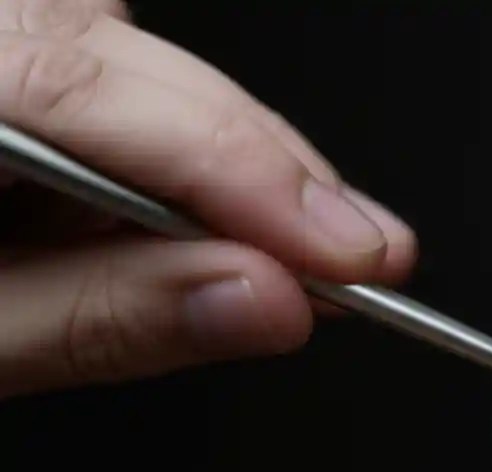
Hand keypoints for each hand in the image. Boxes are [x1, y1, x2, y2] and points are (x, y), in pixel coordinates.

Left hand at [0, 0, 415, 399]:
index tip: (340, 254)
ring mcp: (4, 45)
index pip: (77, 90)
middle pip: (128, 62)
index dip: (231, 170)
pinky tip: (242, 221)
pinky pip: (130, 83)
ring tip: (319, 254)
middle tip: (365, 261)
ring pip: (149, 65)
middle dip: (264, 170)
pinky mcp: (27, 72)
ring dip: (242, 162)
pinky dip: (198, 158)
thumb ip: (102, 316)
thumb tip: (262, 300)